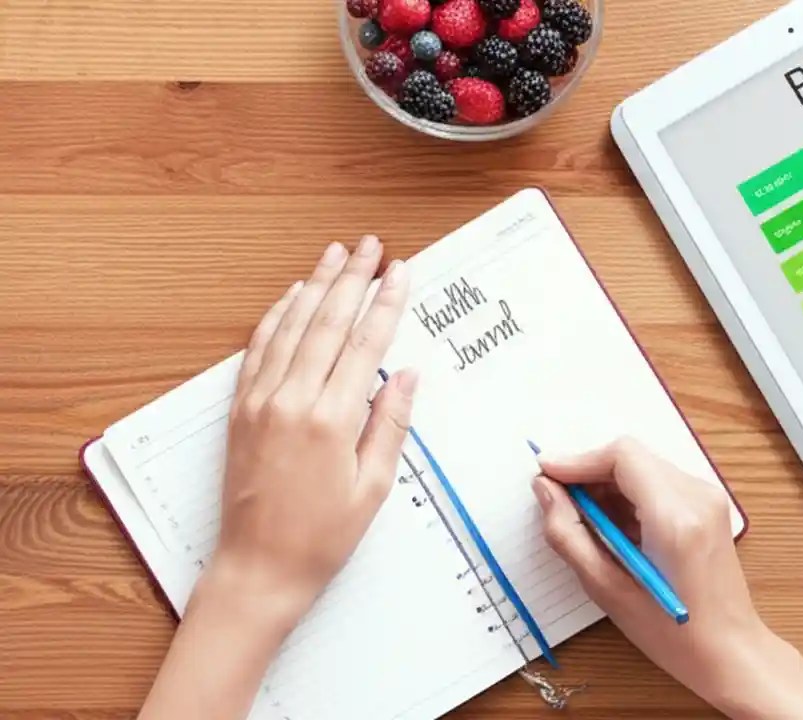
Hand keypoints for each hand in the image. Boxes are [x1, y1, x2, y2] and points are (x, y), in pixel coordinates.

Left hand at [212, 236, 415, 619]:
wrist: (258, 569)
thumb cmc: (320, 538)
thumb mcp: (373, 488)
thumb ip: (389, 425)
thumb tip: (404, 375)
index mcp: (331, 421)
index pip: (365, 344)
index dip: (386, 303)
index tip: (400, 271)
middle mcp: (291, 401)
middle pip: (327, 322)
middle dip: (353, 278)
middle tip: (372, 245)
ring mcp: (260, 402)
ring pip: (291, 327)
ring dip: (315, 285)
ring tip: (336, 254)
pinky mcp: (240, 411)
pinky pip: (259, 349)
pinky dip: (277, 316)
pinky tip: (293, 296)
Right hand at [534, 439, 802, 719]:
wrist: (730, 651)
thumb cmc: (673, 634)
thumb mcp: (607, 589)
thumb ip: (569, 534)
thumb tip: (545, 491)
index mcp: (675, 517)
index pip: (622, 456)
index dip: (578, 460)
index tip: (546, 474)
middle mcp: (697, 496)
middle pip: (632, 457)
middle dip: (589, 472)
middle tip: (557, 501)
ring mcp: (708, 498)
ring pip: (643, 467)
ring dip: (608, 484)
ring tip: (585, 522)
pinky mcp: (708, 506)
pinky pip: (659, 482)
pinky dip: (629, 495)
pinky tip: (614, 528)